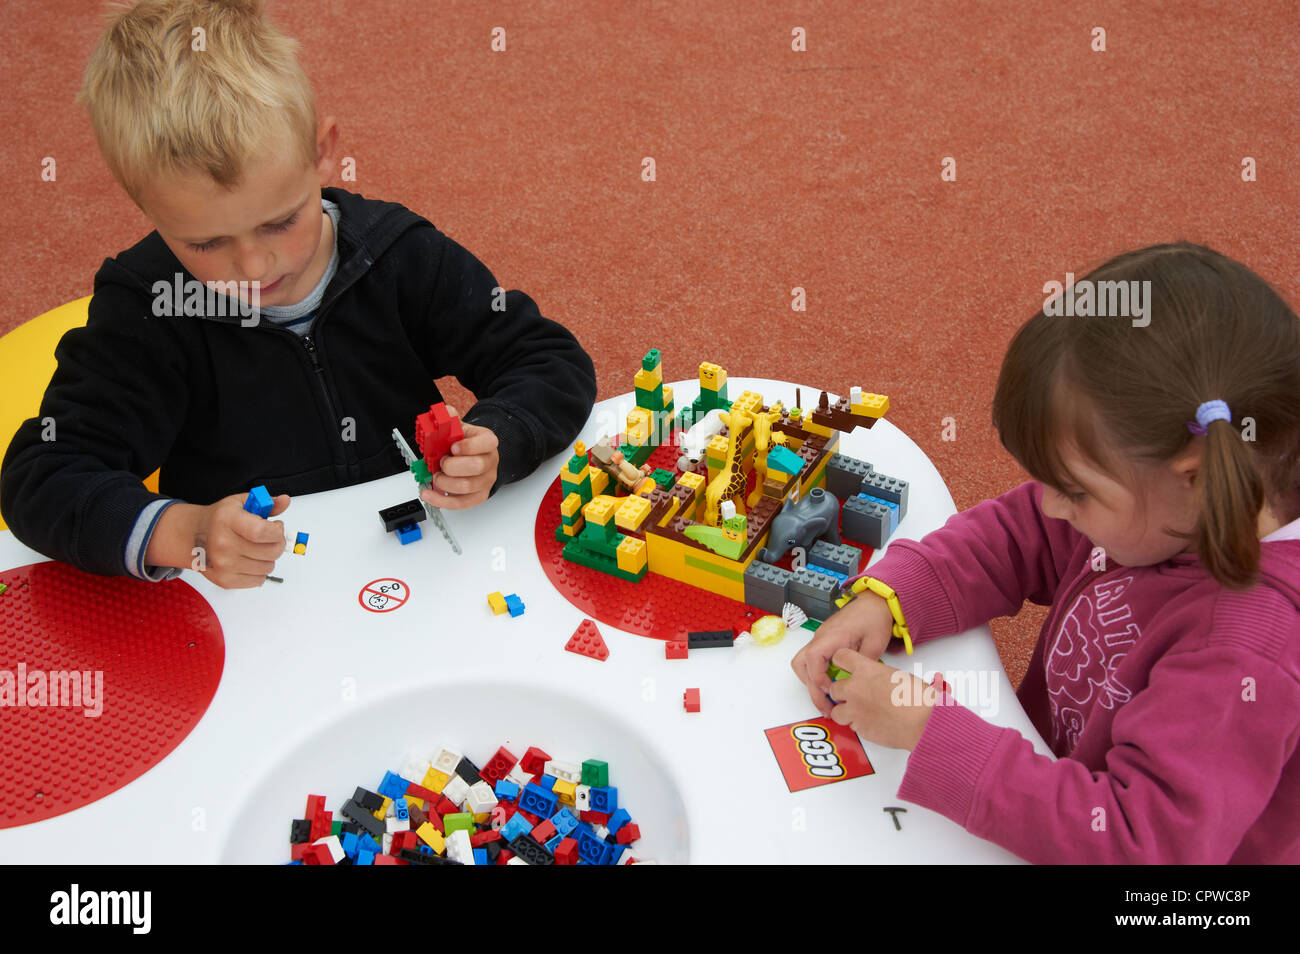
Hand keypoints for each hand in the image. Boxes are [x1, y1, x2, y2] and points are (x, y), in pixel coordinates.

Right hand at [192, 491, 290, 587]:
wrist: (193, 536)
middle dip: (277, 543)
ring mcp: (223, 565)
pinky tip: (248, 560)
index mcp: (227, 520)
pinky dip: (259, 571)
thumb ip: (266, 503)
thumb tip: (284, 501)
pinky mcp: (225, 580)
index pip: (262, 532)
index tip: (276, 526)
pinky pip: (259, 580)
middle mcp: (223, 544)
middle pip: (271, 551)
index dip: (277, 531)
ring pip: (269, 567)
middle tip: (270, 537)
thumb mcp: (240, 503)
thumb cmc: (219, 520)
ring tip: (255, 548)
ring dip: (267, 558)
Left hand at [421, 405, 498, 510]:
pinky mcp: (478, 496)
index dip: (469, 446)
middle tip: (441, 462)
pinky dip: (442, 500)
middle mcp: (490, 462)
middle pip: (477, 467)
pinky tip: (429, 494)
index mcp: (487, 442)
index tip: (453, 447)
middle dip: (452, 466)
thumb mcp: (459, 428)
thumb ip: (450, 419)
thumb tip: (444, 411)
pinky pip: (462, 503)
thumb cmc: (465, 443)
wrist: (474, 457)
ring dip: (445, 482)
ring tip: (436, 476)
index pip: (487, 443)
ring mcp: (485, 481)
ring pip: (467, 487)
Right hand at [790, 591, 895, 716]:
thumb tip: (853, 684)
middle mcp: (821, 637)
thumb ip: (861, 666)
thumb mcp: (875, 645)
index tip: (831, 692)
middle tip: (826, 706)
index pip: (813, 659)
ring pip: (802, 663)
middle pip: (801, 664)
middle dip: (811, 688)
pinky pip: (812, 660)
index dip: (818, 679)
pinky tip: (830, 684)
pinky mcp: (824, 641)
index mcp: (832, 636)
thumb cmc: (875, 618)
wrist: (875, 601)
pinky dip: (816, 674)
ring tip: (826, 698)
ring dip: (810, 682)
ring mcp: (821, 638)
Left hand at [827, 648, 935, 750]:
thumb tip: (878, 681)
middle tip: (854, 695)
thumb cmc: (918, 698)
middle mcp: (855, 689)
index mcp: (866, 670)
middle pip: (834, 688)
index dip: (842, 662)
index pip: (840, 657)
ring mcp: (855, 710)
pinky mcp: (860, 729)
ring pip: (836, 711)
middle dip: (842, 692)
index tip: (844, 666)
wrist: (924, 722)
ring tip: (859, 712)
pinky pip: (851, 726)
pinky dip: (858, 725)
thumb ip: (879, 676)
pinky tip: (871, 723)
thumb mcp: (897, 675)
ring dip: (845, 711)